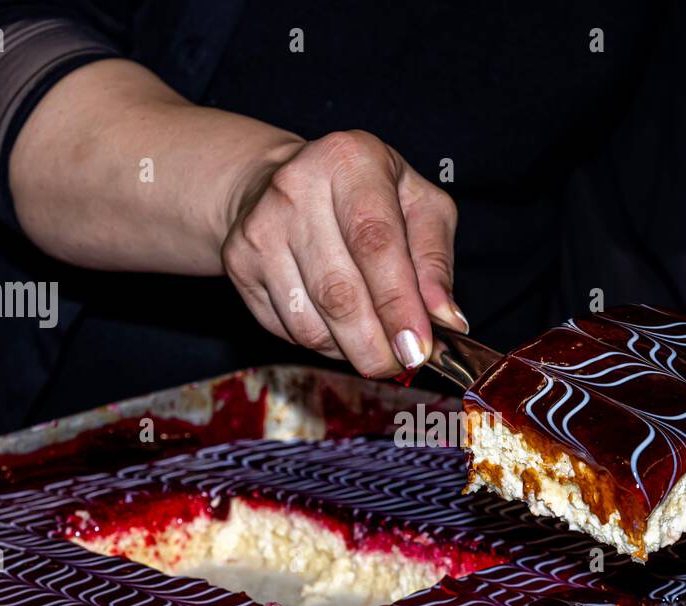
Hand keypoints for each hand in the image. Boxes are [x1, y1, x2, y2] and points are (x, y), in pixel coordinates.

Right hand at [221, 130, 466, 377]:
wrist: (282, 181)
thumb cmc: (366, 196)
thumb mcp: (418, 205)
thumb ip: (436, 260)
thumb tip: (447, 319)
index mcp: (349, 160)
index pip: (375, 243)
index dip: (398, 304)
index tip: (418, 349)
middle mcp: (295, 188)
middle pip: (338, 292)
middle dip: (376, 344)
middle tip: (403, 364)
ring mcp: (259, 228)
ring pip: (310, 322)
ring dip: (350, 349)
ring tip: (374, 340)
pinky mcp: (238, 263)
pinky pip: (287, 329)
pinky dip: (322, 343)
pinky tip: (338, 326)